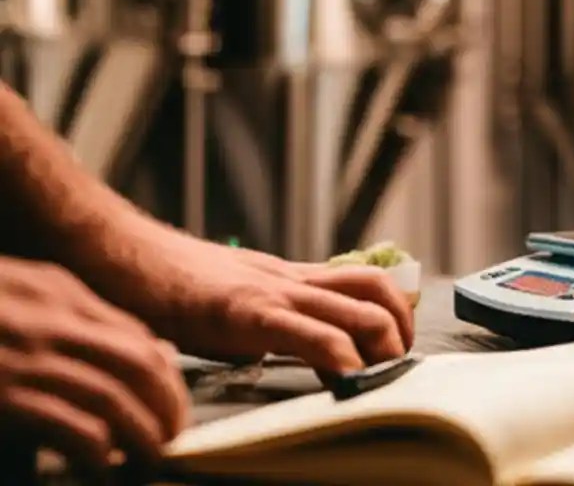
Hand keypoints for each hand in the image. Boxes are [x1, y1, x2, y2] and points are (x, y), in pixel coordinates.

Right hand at [0, 256, 187, 471]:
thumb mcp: (13, 300)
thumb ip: (57, 319)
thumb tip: (122, 353)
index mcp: (54, 290)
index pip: (135, 332)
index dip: (163, 375)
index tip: (168, 403)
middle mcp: (51, 317)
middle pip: (141, 363)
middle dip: (167, 405)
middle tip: (171, 438)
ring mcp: (28, 356)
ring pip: (119, 399)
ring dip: (144, 436)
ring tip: (148, 462)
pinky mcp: (7, 396)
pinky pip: (78, 429)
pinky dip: (100, 452)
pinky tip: (101, 468)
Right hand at [71, 219, 413, 374]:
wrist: (117, 250)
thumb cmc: (163, 280)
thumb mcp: (230, 296)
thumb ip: (261, 318)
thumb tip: (288, 351)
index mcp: (288, 278)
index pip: (363, 282)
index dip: (394, 312)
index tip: (396, 348)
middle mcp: (290, 279)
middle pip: (376, 289)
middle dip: (402, 329)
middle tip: (398, 366)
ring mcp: (272, 291)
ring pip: (358, 306)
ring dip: (384, 342)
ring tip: (383, 374)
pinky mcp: (246, 310)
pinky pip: (308, 332)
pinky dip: (339, 356)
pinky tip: (347, 378)